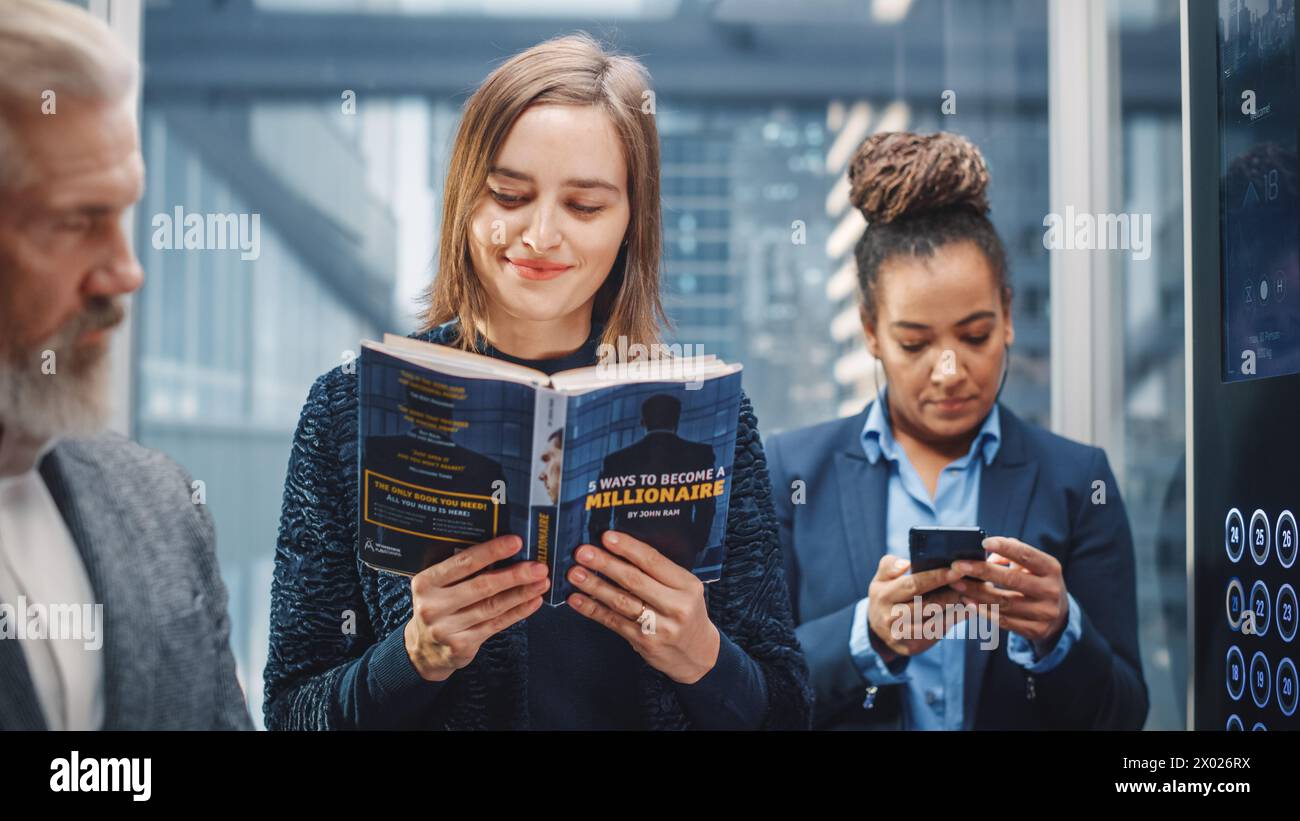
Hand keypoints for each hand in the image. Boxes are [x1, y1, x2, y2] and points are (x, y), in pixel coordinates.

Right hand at [404, 534, 549, 681]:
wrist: (423, 649)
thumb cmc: (437, 606)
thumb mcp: (436, 585)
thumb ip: (461, 570)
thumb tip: (503, 548)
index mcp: (426, 582)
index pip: (463, 563)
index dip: (492, 551)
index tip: (516, 542)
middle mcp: (433, 605)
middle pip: (481, 586)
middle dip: (514, 575)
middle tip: (539, 567)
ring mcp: (446, 628)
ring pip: (492, 607)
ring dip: (521, 593)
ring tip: (542, 582)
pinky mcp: (461, 646)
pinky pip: (496, 625)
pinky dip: (518, 612)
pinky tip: (533, 601)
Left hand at [566, 530, 719, 684]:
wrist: (698, 653)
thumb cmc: (686, 612)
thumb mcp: (684, 589)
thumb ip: (659, 572)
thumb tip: (620, 549)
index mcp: (687, 585)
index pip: (654, 561)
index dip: (628, 548)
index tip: (606, 537)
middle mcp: (676, 605)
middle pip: (634, 580)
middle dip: (605, 564)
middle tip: (583, 553)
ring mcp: (660, 626)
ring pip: (621, 601)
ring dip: (594, 586)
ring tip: (574, 574)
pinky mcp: (644, 642)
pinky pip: (613, 622)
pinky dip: (593, 609)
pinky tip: (577, 599)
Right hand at [867, 555, 966, 659]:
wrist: (877, 628)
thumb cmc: (886, 596)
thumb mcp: (881, 577)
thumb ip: (890, 565)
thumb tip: (906, 564)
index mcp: (885, 595)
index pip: (914, 584)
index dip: (937, 577)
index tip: (956, 571)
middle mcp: (890, 617)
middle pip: (928, 605)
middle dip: (950, 594)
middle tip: (966, 585)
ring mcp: (900, 635)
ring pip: (934, 622)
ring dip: (954, 611)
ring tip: (968, 599)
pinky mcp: (910, 648)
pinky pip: (935, 635)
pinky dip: (951, 624)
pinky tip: (963, 614)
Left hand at [950, 536, 1068, 655]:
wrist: (1058, 616)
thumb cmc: (1037, 581)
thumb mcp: (1033, 566)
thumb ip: (1012, 555)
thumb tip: (986, 554)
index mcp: (1051, 569)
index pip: (1027, 556)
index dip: (1005, 548)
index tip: (983, 542)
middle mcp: (1051, 590)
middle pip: (1012, 579)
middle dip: (982, 571)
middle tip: (958, 565)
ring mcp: (1045, 613)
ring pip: (1004, 603)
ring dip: (977, 593)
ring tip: (957, 584)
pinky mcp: (1036, 630)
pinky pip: (1004, 621)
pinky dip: (984, 611)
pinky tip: (968, 602)